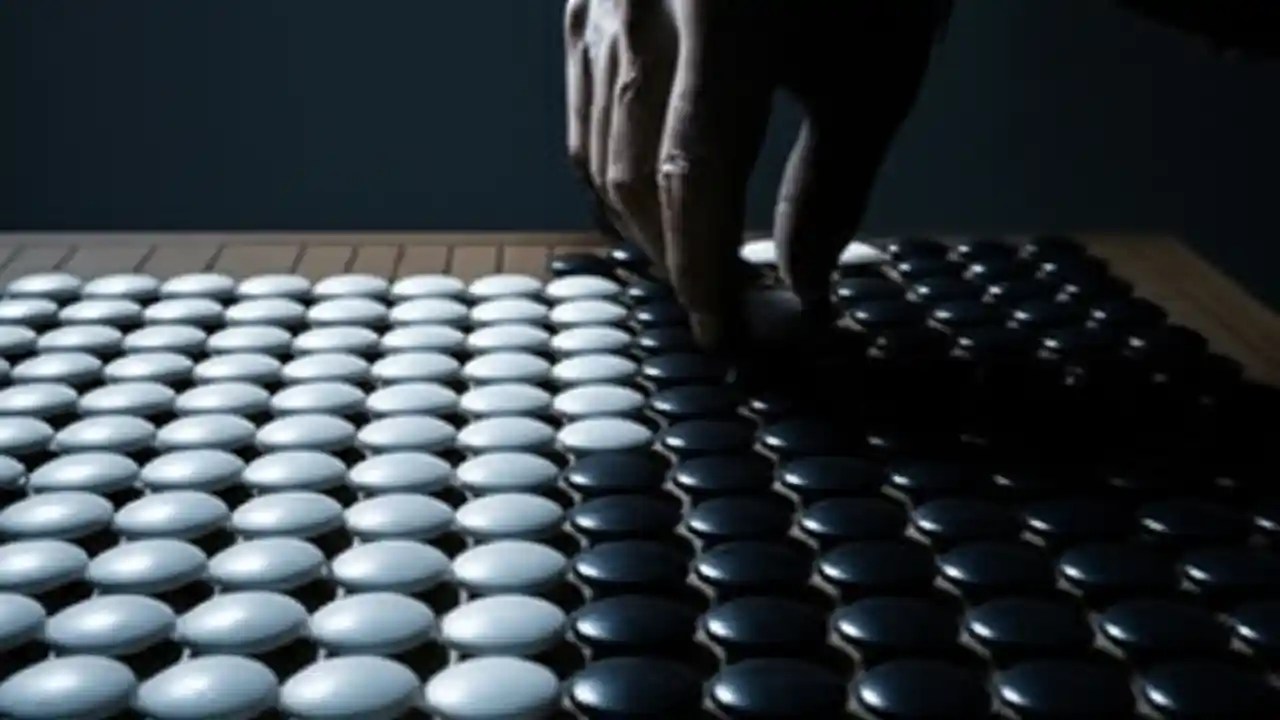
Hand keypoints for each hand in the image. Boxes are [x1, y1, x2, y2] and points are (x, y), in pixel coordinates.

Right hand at [565, 0, 947, 349]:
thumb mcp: (872, 70)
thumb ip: (831, 184)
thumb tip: (800, 286)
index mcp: (724, 16)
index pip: (690, 177)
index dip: (700, 268)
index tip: (721, 333)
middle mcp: (642, 4)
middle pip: (629, 175)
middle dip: (672, 256)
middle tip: (719, 304)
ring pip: (595, 151)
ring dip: (640, 225)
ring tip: (690, 261)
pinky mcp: (586, 1)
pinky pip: (583, 112)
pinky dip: (612, 173)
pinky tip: (650, 202)